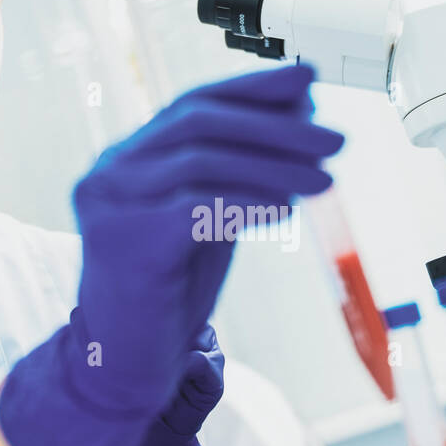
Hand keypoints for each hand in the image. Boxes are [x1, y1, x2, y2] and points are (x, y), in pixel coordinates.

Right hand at [0, 62, 342, 445]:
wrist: (123, 365)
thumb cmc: (168, 293)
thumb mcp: (208, 218)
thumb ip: (241, 171)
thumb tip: (300, 114)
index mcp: (129, 156)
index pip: (195, 103)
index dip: (254, 88)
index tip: (309, 80)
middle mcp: (112, 169)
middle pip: (201, 123)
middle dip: (276, 127)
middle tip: (335, 139)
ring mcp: (110, 202)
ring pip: (203, 159)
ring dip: (274, 165)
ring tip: (324, 180)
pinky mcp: (123, 239)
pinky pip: (195, 207)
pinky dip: (246, 202)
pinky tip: (284, 210)